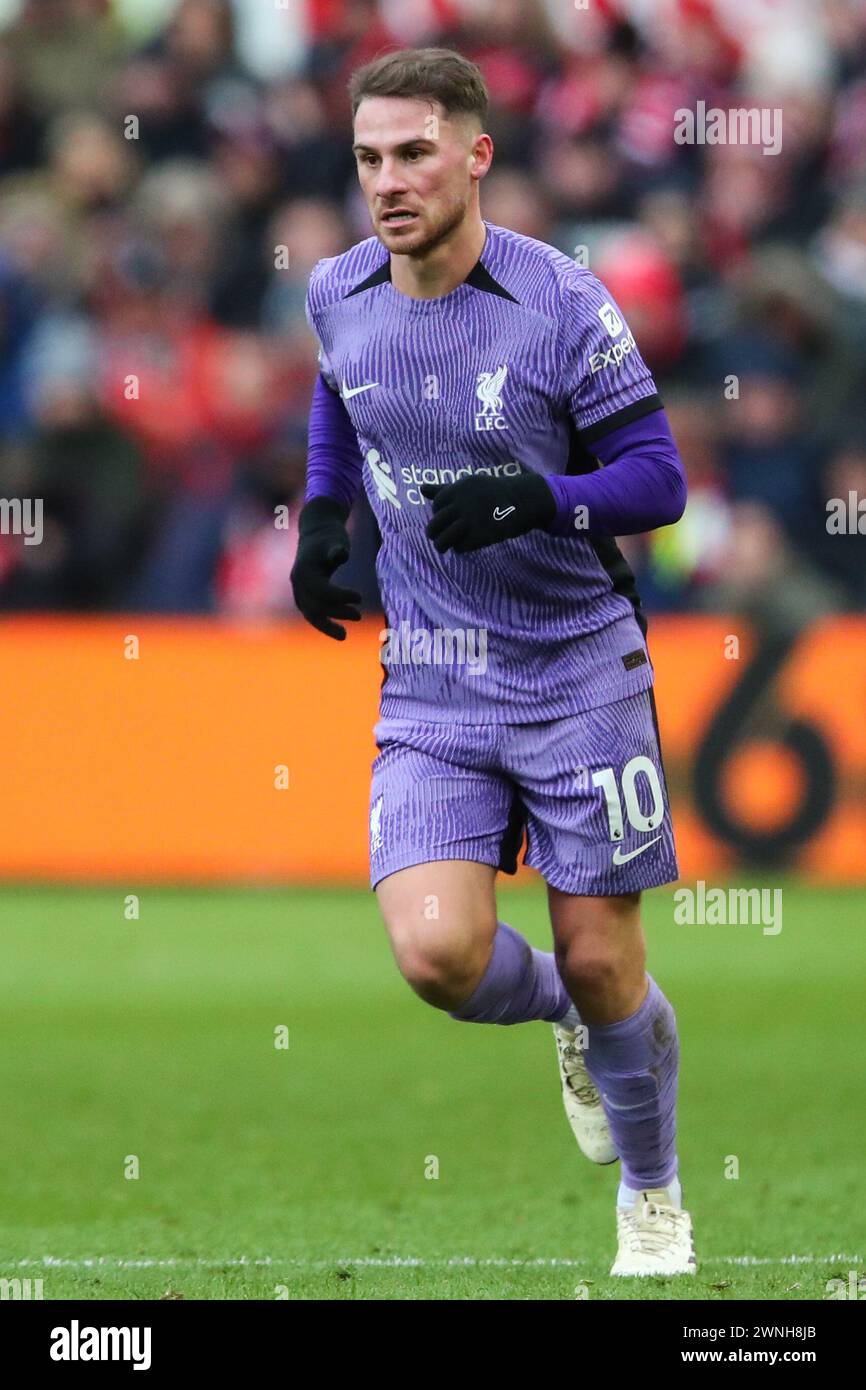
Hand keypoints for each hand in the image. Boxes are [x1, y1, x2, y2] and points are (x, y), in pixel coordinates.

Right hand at [290, 497, 361, 639]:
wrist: (316, 533)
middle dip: (337, 613)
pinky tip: (339, 630)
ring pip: (310, 615)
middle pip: (315, 606)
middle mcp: (298, 584)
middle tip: (358, 616)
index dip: (340, 596)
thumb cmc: (329, 537)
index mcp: (304, 571)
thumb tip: (340, 554)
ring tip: (344, 636)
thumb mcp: (335, 540)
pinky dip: (324, 623)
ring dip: (327, 626)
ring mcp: (299, 591)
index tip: (360, 597)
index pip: (322, 591)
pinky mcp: (304, 596)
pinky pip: (312, 614)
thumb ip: (337, 549)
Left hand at [420, 471, 555, 553]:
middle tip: (439, 538)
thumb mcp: (469, 485)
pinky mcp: (480, 535)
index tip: (449, 518)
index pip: (436, 506)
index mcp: (457, 489)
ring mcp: (471, 520)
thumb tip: (421, 488)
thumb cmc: (494, 493)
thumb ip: (443, 489)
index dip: (440, 514)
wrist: (524, 500)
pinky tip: (468, 544)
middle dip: (434, 534)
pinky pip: (460, 548)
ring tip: (446, 546)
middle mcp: (461, 504)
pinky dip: (461, 548)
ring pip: (443, 540)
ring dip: (442, 545)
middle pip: (435, 526)